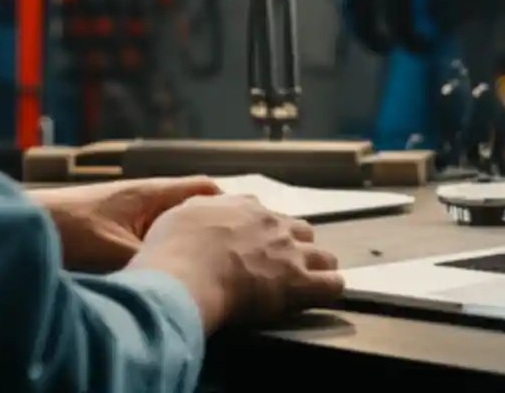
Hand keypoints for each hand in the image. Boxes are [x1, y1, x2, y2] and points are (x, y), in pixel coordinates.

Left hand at [31, 177, 220, 272]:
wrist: (23, 224)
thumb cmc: (66, 230)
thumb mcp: (115, 252)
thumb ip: (152, 260)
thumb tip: (184, 277)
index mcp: (153, 193)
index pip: (206, 188)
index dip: (231, 205)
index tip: (248, 227)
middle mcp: (145, 196)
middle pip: (195, 202)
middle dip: (216, 222)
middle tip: (237, 246)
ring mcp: (130, 209)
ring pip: (175, 217)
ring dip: (191, 233)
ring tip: (210, 257)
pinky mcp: (115, 225)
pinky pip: (156, 230)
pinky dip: (169, 243)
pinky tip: (169, 264)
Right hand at [126, 194, 343, 332]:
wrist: (184, 275)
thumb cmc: (172, 250)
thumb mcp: (179, 214)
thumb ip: (198, 211)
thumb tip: (202, 216)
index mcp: (245, 207)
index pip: (265, 215)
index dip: (261, 232)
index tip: (252, 247)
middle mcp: (273, 224)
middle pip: (300, 231)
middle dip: (296, 247)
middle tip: (281, 267)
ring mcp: (290, 253)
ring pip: (323, 256)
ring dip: (317, 269)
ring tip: (309, 284)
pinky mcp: (299, 282)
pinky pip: (333, 284)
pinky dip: (330, 291)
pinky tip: (322, 298)